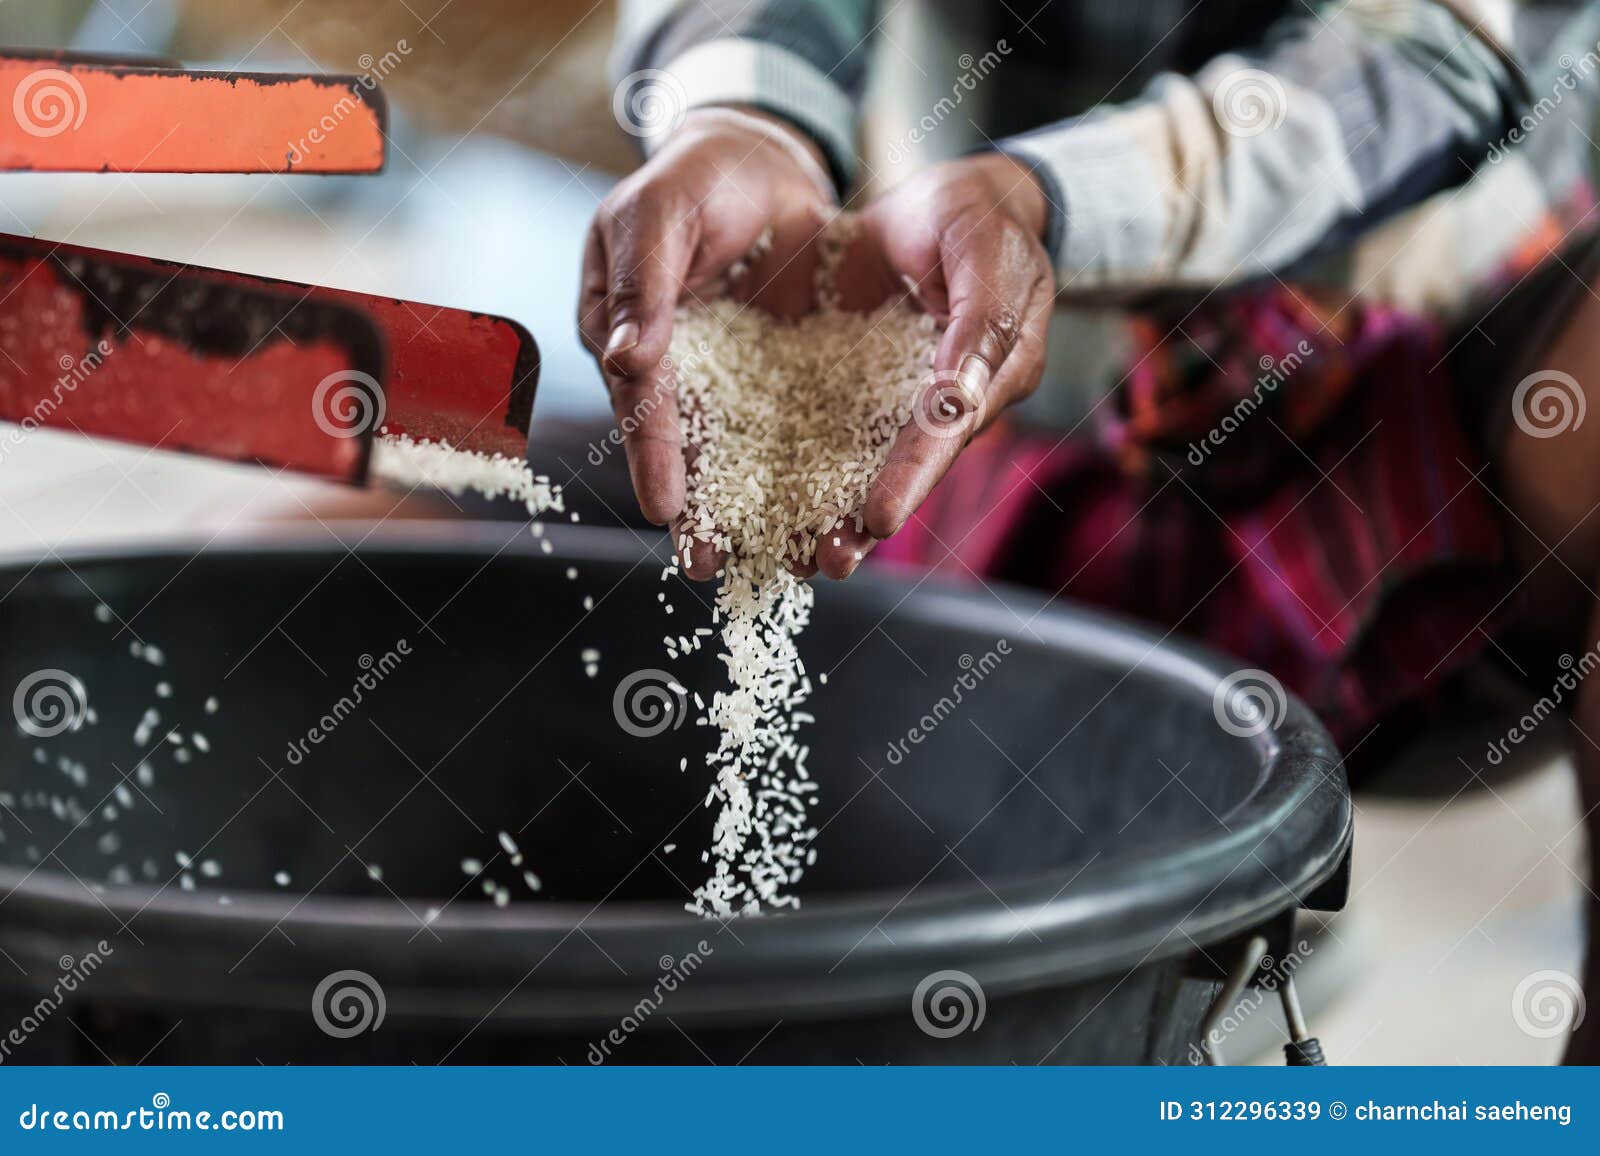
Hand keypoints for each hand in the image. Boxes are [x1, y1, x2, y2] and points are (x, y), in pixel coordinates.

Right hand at [578, 106, 836, 575]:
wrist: (761, 159)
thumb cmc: (696, 177)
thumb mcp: (662, 214)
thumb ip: (644, 283)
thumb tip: (623, 355)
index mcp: (625, 333)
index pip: (641, 400)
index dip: (652, 453)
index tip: (665, 506)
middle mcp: (673, 368)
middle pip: (684, 445)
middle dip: (695, 507)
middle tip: (706, 564)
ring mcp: (726, 377)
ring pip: (738, 449)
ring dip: (751, 506)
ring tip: (769, 561)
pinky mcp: (778, 376)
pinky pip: (792, 426)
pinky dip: (805, 468)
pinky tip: (826, 510)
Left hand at [812, 152, 1053, 578]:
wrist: (956, 203)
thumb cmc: (976, 215)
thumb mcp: (985, 246)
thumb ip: (979, 317)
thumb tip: (958, 391)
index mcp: (995, 368)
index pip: (949, 427)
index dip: (915, 472)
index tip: (879, 516)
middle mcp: (956, 399)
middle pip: (910, 469)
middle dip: (867, 518)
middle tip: (828, 561)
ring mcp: (910, 400)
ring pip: (872, 463)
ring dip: (835, 512)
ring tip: (796, 558)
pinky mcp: (870, 389)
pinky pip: (837, 434)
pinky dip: (808, 471)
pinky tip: (768, 507)